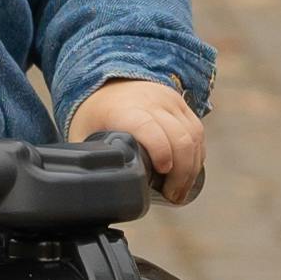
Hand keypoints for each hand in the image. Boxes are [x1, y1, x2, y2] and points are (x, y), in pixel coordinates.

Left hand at [70, 78, 207, 204]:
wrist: (107, 84)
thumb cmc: (95, 115)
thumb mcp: (83, 135)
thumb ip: (87, 161)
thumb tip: (89, 191)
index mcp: (124, 109)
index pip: (149, 127)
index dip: (160, 150)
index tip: (162, 172)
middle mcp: (150, 101)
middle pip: (178, 136)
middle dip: (181, 172)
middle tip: (173, 196)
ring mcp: (169, 101)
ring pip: (193, 135)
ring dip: (192, 167)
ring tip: (181, 190)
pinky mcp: (181, 104)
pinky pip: (197, 131)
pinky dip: (197, 155)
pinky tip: (189, 173)